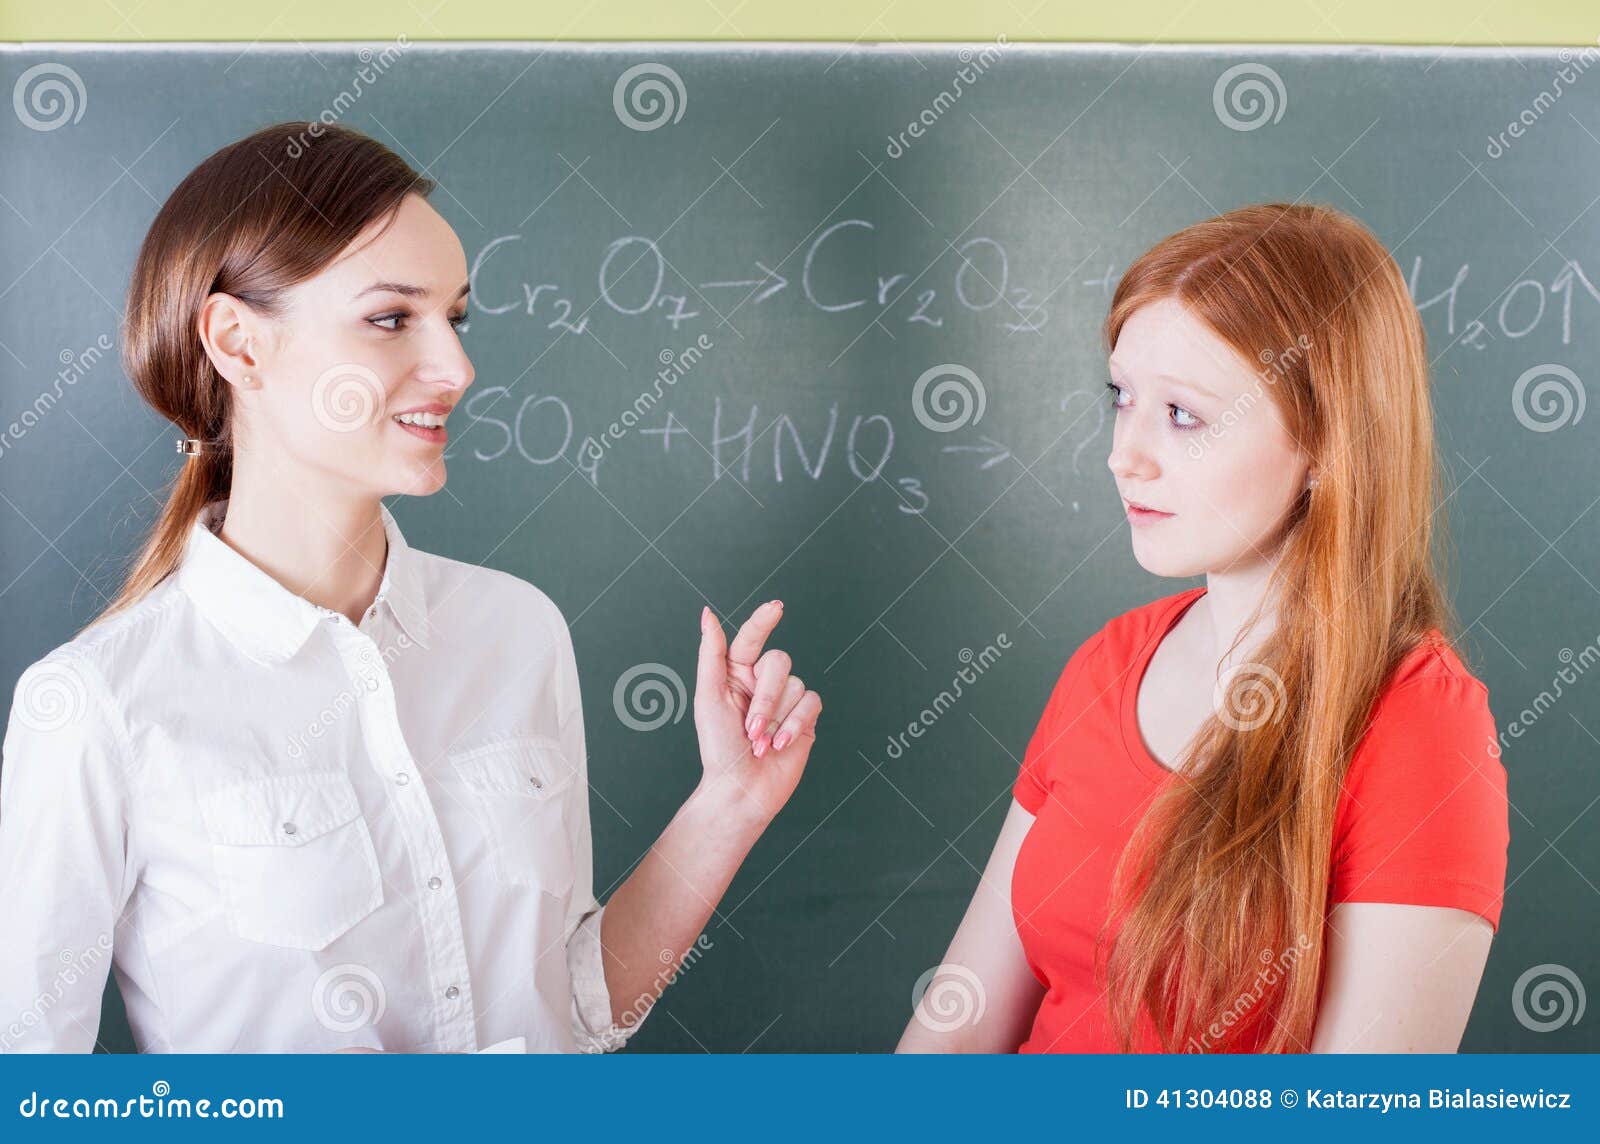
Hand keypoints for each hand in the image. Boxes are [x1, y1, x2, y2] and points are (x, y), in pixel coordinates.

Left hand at [693, 601, 821, 825]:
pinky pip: (811, 704)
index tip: (777, 606)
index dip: (763, 620)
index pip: (752, 638)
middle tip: (750, 729)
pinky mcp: (805, 719)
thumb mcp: (708, 697)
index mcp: (737, 673)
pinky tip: (780, 745)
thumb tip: (707, 614)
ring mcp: (785, 701)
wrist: (740, 789)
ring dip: (776, 719)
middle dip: (765, 699)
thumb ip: (711, 654)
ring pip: (796, 685)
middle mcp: (763, 683)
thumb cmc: (718, 747)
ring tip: (760, 743)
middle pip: (779, 663)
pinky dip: (794, 725)